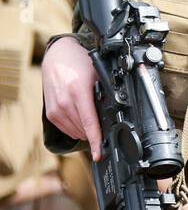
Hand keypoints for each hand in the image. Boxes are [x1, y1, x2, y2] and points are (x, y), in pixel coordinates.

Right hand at [42, 37, 102, 160]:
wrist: (57, 55)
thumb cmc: (79, 63)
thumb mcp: (97, 76)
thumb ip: (104, 94)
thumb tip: (114, 114)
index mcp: (78, 93)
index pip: (89, 123)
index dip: (96, 141)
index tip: (99, 153)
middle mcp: (64, 103)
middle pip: (83, 130)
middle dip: (96, 133)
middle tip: (105, 127)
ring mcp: (55, 109)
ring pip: (75, 131)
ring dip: (86, 132)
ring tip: (93, 120)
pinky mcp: (50, 113)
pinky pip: (66, 129)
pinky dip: (77, 129)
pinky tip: (83, 121)